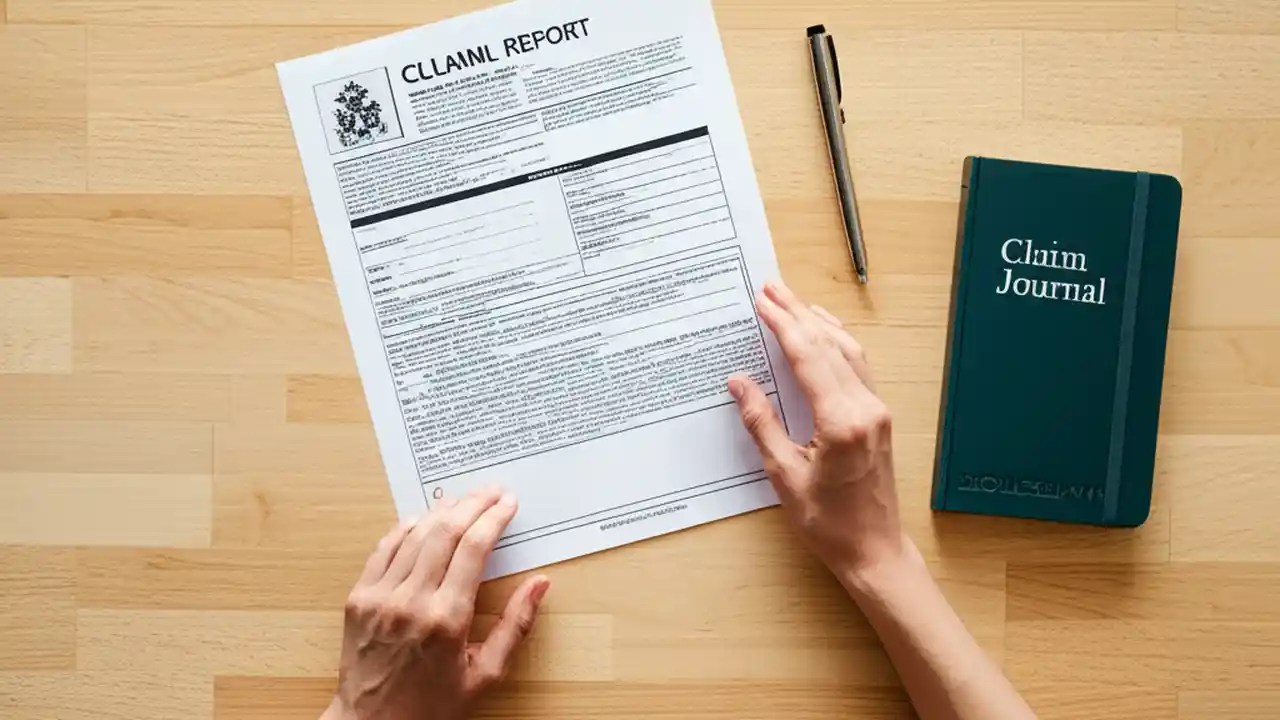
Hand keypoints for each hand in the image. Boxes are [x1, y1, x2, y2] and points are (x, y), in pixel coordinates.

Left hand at [323, 488, 550, 719]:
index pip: (474, 549)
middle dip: (472, 504)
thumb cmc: (432, 707)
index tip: (509, 504)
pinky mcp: (359, 598)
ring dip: (441, 511)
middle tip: (491, 491)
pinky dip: (405, 528)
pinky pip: (384, 549)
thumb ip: (515, 626)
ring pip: (414, 534)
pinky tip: (423, 520)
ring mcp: (380, 597)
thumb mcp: (486, 675)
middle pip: (445, 531)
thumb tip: (540, 584)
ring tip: (463, 501)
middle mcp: (411, 601)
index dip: (494, 518)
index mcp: (446, 619)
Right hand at [729, 281, 917, 584]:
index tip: (762, 301)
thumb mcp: (783, 476)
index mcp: (841, 421)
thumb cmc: (828, 524)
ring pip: (849, 352)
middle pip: (829, 346)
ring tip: (793, 303)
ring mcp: (877, 412)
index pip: (808, 357)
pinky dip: (838, 344)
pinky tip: (825, 335)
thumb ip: (761, 423)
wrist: (874, 551)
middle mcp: (865, 408)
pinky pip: (859, 368)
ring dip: (819, 324)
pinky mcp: (880, 419)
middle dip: (798, 314)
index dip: (783, 325)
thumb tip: (740, 382)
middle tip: (771, 288)